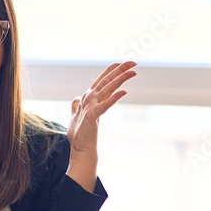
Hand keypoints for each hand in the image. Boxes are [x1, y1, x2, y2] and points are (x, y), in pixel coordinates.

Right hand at [65, 61, 136, 190]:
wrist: (81, 149)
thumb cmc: (80, 134)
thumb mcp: (77, 116)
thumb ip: (77, 106)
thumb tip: (77, 98)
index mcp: (88, 97)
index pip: (101, 80)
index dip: (111, 70)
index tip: (122, 62)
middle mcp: (89, 98)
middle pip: (107, 80)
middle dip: (120, 70)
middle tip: (134, 61)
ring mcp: (91, 106)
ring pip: (108, 88)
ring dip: (121, 79)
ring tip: (133, 72)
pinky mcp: (93, 115)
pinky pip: (105, 104)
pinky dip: (114, 97)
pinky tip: (124, 92)